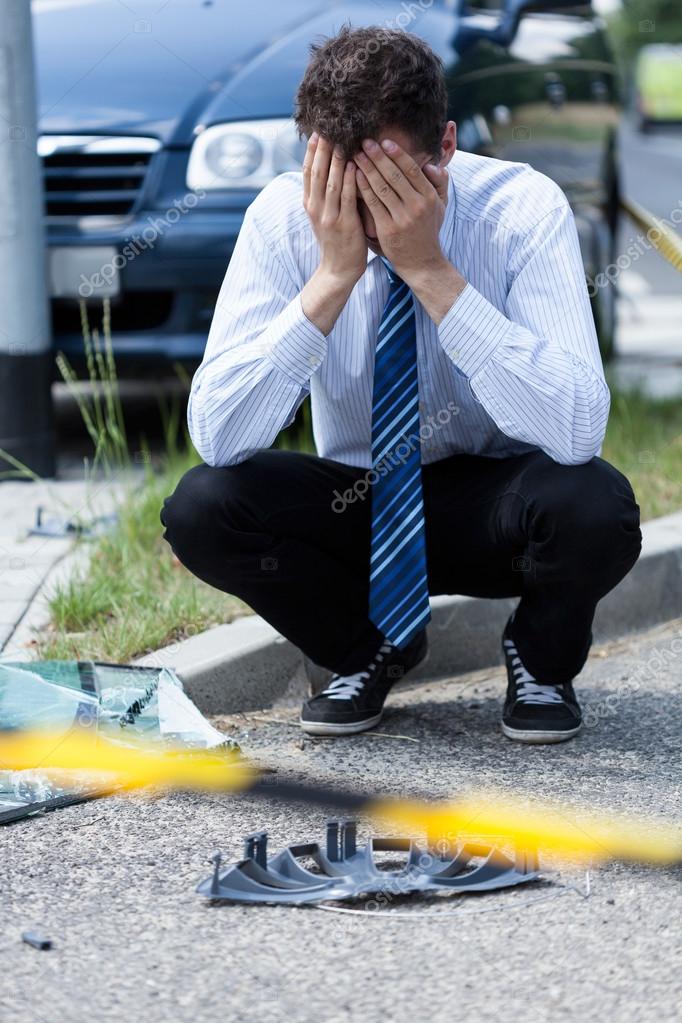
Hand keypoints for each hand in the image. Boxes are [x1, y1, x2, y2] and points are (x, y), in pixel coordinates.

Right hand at [303, 133, 367, 284]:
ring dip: (336, 159)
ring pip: (331, 181)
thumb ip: (324, 195)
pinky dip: (351, 180)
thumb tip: (328, 170)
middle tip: (329, 126)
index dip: (312, 151)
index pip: (308, 172)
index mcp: (310, 204)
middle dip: (323, 148)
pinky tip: (356, 164)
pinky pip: (347, 197)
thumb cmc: (336, 241)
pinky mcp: (344, 224)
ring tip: (342, 139)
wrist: (338, 271)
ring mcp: (329, 216)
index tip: (318, 131)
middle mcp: (316, 208)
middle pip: (317, 172)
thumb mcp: (324, 216)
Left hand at [354, 138, 449, 279]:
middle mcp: (416, 206)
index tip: (384, 141)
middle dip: (378, 157)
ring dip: (367, 169)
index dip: (397, 154)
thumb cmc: (428, 231)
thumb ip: (439, 183)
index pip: (412, 169)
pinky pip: (373, 204)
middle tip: (364, 141)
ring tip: (356, 155)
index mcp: (429, 197)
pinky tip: (355, 176)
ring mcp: (401, 218)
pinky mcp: (387, 229)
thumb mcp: (441, 206)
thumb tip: (432, 164)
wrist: (422, 263)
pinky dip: (363, 188)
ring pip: (382, 187)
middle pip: (394, 175)